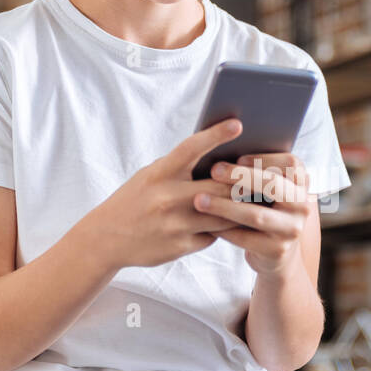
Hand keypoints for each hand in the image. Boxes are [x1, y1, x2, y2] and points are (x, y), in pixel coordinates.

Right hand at [88, 118, 246, 267]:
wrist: (106, 238)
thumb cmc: (135, 200)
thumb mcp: (151, 176)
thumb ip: (180, 168)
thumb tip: (220, 158)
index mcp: (160, 173)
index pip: (191, 148)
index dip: (216, 135)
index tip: (238, 124)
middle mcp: (167, 197)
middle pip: (219, 187)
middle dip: (242, 184)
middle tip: (263, 177)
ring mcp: (175, 224)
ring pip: (222, 215)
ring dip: (238, 209)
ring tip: (254, 202)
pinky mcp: (180, 246)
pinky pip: (212, 236)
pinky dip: (220, 229)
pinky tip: (223, 224)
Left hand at [194, 152, 310, 275]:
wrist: (277, 253)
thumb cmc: (265, 210)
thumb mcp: (268, 190)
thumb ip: (255, 173)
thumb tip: (222, 153)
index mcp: (302, 184)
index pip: (291, 162)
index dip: (265, 158)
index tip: (238, 156)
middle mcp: (302, 205)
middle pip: (273, 185)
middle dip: (241, 176)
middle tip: (214, 170)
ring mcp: (292, 230)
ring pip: (256, 215)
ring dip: (225, 206)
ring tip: (200, 200)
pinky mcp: (277, 251)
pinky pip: (246, 239)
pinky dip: (224, 230)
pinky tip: (206, 224)